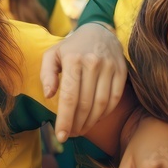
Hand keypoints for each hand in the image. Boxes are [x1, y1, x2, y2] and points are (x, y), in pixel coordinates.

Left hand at [40, 23, 126, 141]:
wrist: (99, 31)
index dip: (65, 120)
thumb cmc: (71, 47)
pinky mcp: (122, 72)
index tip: (61, 136)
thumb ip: (46, 74)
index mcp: (72, 59)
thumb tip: (49, 95)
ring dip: (90, 122)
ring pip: (101, 104)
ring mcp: (110, 67)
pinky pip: (114, 99)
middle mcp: (93, 63)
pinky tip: (94, 119)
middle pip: (85, 104)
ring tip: (80, 129)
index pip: (69, 97)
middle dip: (77, 124)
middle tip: (70, 135)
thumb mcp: (52, 55)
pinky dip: (105, 113)